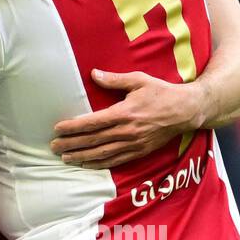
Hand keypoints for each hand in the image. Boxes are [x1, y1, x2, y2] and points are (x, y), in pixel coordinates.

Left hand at [50, 69, 205, 168]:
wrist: (186, 110)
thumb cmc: (161, 92)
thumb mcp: (139, 80)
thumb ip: (114, 80)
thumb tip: (93, 74)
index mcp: (124, 113)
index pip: (92, 122)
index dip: (73, 127)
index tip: (57, 129)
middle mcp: (127, 131)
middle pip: (93, 140)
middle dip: (71, 144)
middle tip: (54, 147)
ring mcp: (134, 144)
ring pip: (102, 154)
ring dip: (82, 157)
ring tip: (65, 158)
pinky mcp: (140, 152)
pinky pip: (116, 161)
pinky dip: (99, 164)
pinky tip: (86, 164)